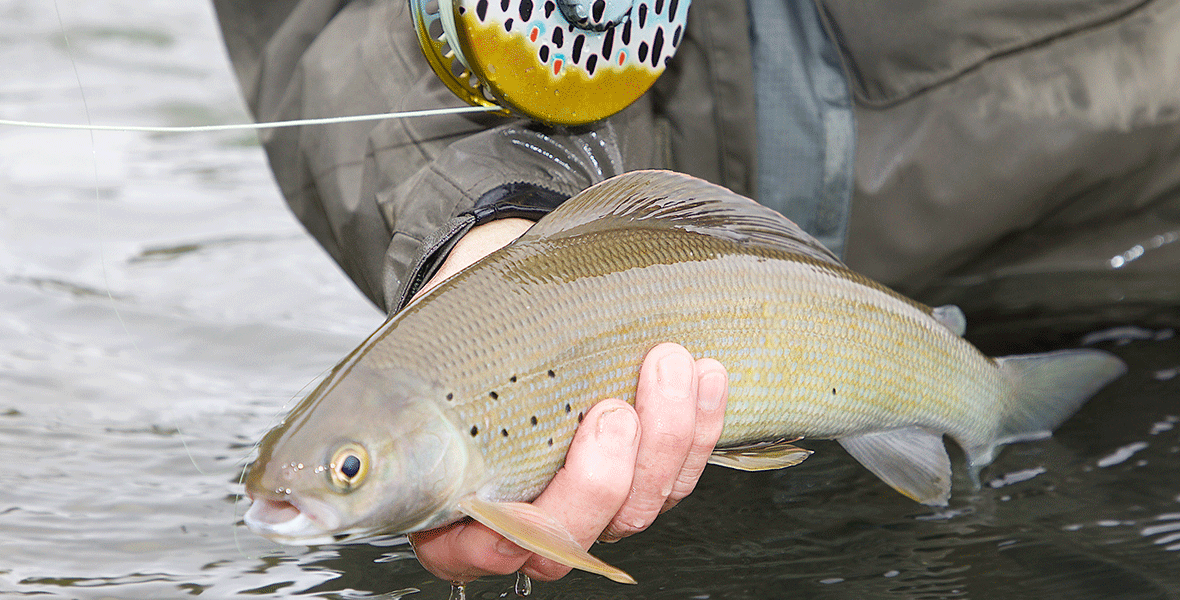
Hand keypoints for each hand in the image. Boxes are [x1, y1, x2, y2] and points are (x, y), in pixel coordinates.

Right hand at [409, 342, 728, 582]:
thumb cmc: (463, 336)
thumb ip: (438, 379)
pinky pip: (678, 475)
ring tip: (671, 365)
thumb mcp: (433, 353)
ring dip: (666, 440)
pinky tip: (706, 377)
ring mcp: (590, 504)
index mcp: (459, 512)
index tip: (537, 475)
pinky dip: (699, 427)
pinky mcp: (641, 478)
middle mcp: (527, 523)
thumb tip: (437, 366)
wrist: (508, 310)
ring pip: (639, 507)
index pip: (492, 548)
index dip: (524, 525)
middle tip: (614, 409)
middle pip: (577, 535)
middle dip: (606, 477)